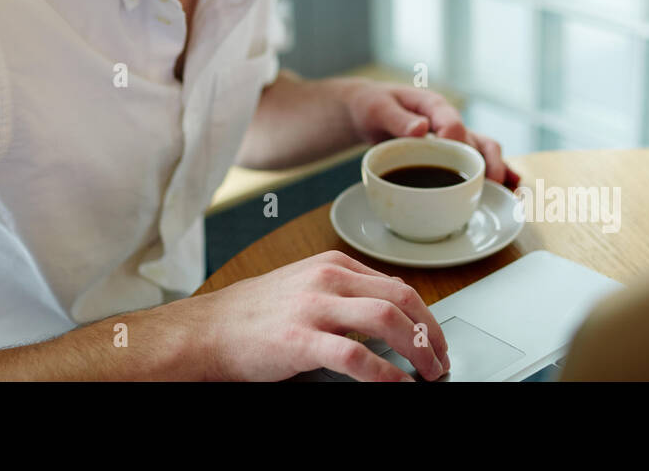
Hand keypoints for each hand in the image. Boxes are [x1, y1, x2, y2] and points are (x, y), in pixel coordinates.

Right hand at [188, 250, 450, 381]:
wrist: (207, 331)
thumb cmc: (253, 314)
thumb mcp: (303, 286)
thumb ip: (343, 292)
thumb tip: (388, 312)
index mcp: (332, 264)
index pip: (397, 285)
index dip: (425, 316)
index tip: (436, 339)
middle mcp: (327, 278)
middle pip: (402, 298)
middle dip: (432, 332)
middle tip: (441, 360)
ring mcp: (314, 307)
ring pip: (387, 319)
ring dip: (418, 349)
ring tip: (428, 373)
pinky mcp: (300, 340)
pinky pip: (356, 356)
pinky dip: (385, 373)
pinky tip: (397, 385)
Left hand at [341, 78, 519, 189]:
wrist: (369, 111)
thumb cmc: (372, 106)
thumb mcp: (377, 108)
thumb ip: (397, 118)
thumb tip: (420, 128)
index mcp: (433, 106)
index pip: (450, 120)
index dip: (455, 135)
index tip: (452, 148)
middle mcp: (450, 122)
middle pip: (477, 140)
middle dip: (489, 160)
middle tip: (493, 180)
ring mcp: (454, 140)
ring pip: (484, 154)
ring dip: (499, 171)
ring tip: (511, 192)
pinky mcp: (451, 155)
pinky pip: (476, 164)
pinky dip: (495, 176)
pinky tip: (509, 192)